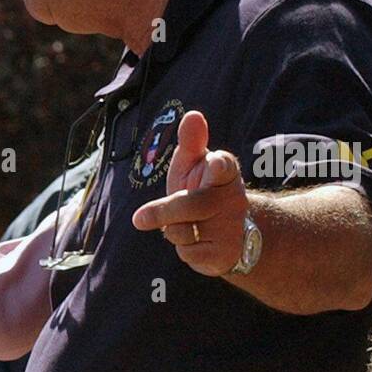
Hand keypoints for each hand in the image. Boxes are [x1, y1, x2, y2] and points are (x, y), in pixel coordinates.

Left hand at [131, 110, 248, 275]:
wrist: (232, 234)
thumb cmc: (204, 191)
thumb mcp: (195, 166)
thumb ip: (191, 143)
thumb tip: (192, 115)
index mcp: (226, 174)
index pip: (225, 167)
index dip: (220, 165)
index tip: (215, 163)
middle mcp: (233, 200)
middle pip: (192, 204)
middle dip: (163, 212)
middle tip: (139, 219)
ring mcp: (231, 229)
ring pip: (183, 231)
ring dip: (172, 230)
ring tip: (184, 224)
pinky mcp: (224, 255)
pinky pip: (188, 253)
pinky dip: (183, 249)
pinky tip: (195, 243)